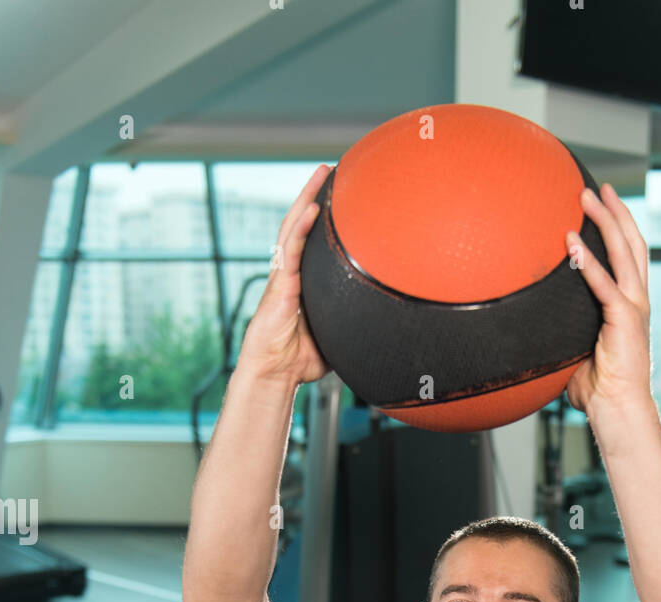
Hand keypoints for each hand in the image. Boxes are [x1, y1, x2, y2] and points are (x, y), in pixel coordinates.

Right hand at [237, 164, 331, 384]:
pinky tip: (312, 208)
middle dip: (315, 195)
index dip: (324, 219)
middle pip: (302, 224)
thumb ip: (353, 324)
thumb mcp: (336, 336)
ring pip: (294, 227)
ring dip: (307, 198)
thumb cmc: (300, 361)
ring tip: (321, 174)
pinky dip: (301, 226)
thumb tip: (385, 326)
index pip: (313, 242)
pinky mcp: (280, 284)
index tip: (340, 198)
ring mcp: (284, 275)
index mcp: (304, 282)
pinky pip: (290, 249)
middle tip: (330, 169)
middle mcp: (292, 273)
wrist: (276, 374)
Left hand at [564, 184, 652, 416]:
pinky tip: (572, 244)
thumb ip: (561, 334)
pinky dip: (588, 263)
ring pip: (624, 252)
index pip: (627, 258)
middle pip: (631, 243)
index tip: (603, 207)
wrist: (617, 409)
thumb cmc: (598, 389)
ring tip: (587, 197)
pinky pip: (605, 284)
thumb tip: (530, 334)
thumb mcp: (574, 352)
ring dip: (606, 221)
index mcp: (628, 306)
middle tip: (597, 189)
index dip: (618, 229)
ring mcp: (634, 307)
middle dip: (616, 212)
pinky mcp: (626, 318)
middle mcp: (636, 300)